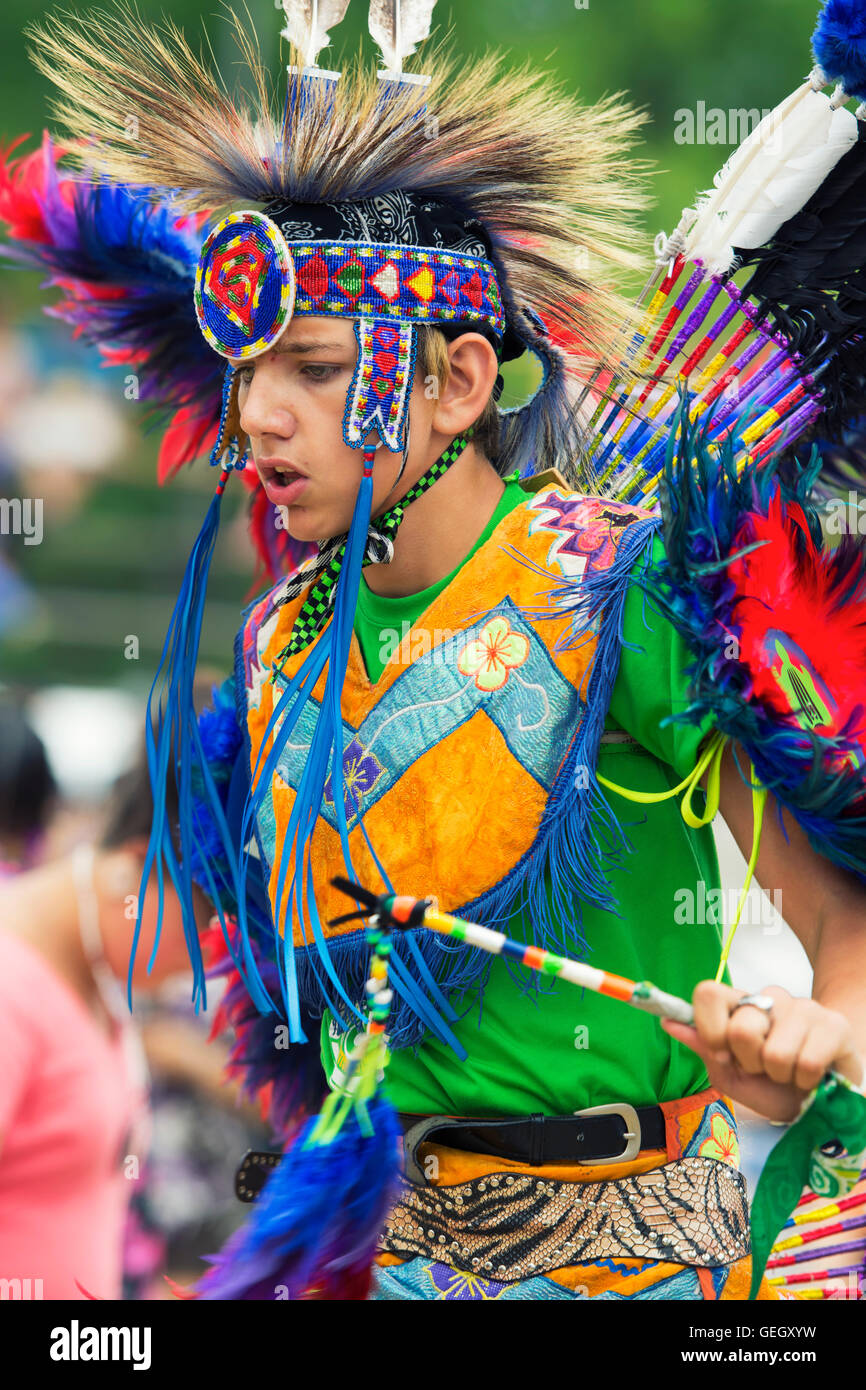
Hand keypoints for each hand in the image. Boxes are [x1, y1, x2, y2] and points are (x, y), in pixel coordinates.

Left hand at [661, 982, 864, 1123]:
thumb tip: (669, 1022)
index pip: (708, 992)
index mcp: (740, 1004)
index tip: (721, 1053)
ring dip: (779, 1075)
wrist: (819, 1100)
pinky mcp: (834, 1026)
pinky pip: (808, 1062)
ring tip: (789, 1072)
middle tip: (763, 1068)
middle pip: (740, 1027)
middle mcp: (770, 998)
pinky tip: (811, 1076)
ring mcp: (804, 1007)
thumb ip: (704, 1047)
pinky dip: (806, 1081)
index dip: (709, 1028)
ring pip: (775, 1051)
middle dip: (749, 1062)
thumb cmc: (772, 1086)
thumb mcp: (730, 1074)